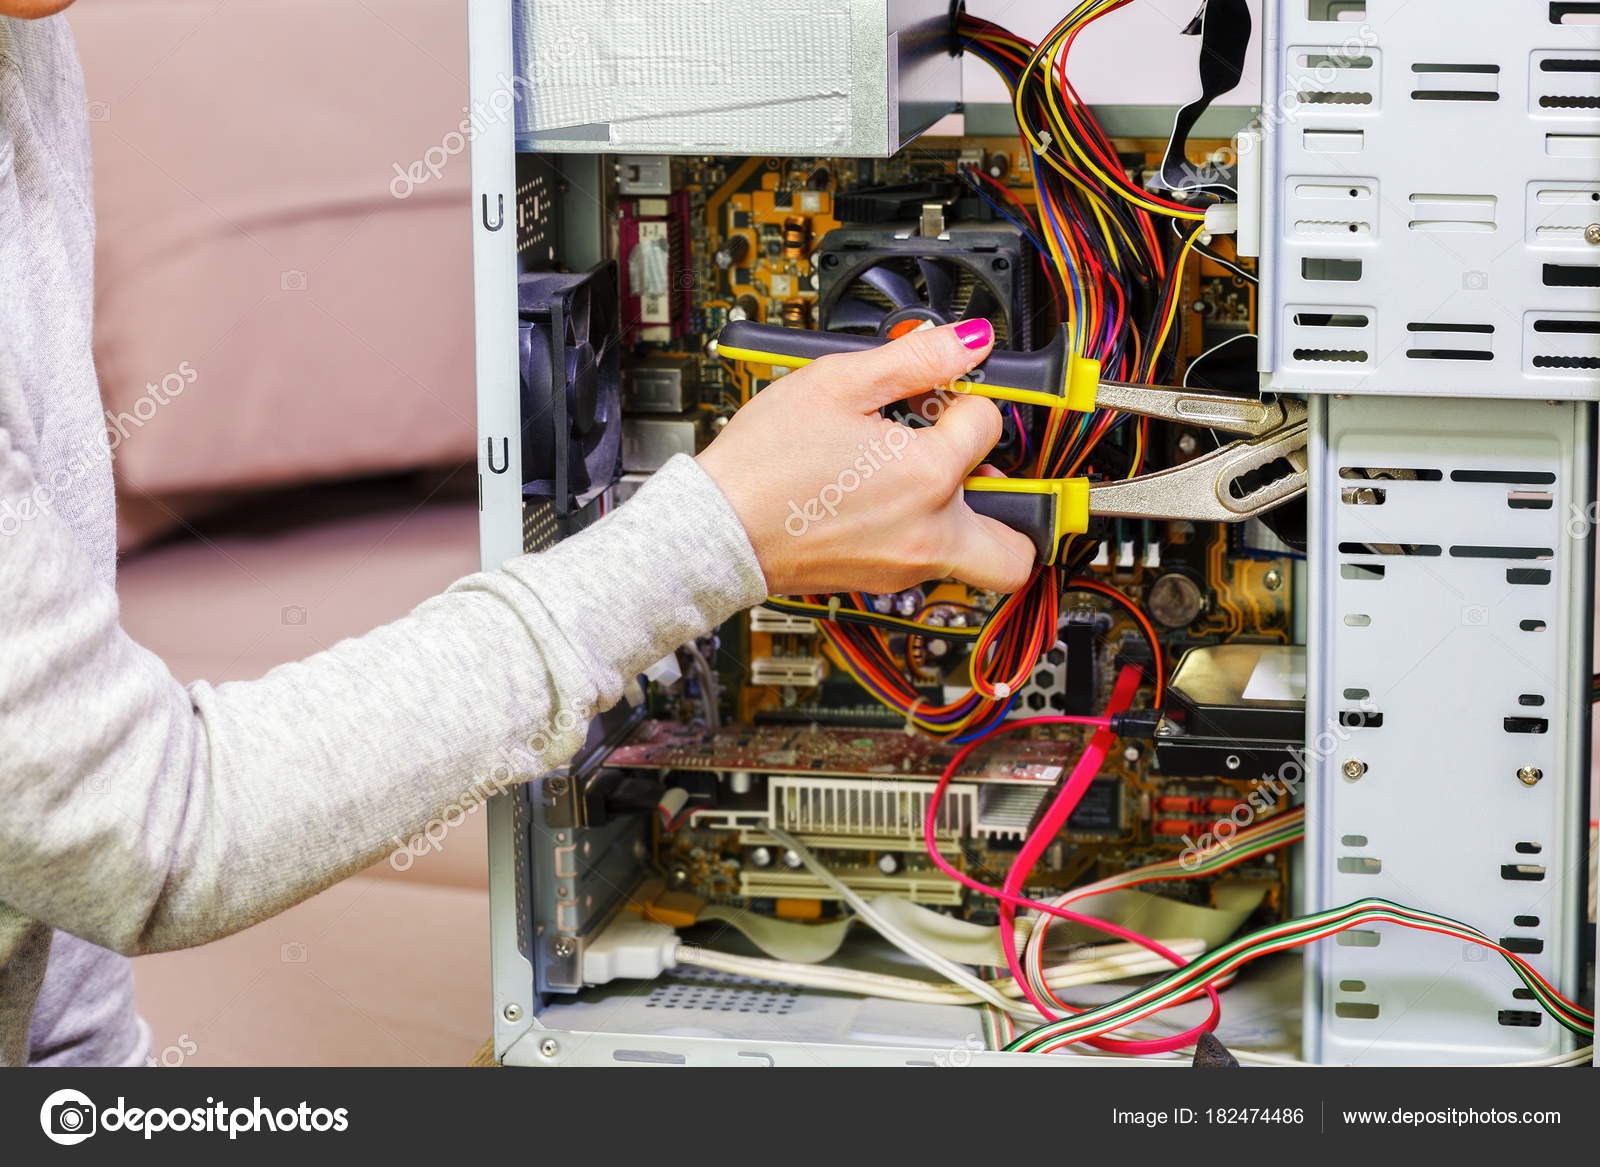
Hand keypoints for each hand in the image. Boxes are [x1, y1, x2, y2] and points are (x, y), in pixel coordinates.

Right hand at [696, 319, 1035, 594]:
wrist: (715, 529)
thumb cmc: (765, 463)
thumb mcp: (836, 383)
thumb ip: (915, 359)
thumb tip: (968, 341)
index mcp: (928, 478)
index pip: (989, 426)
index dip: (965, 400)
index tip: (940, 397)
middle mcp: (929, 534)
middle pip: (1018, 548)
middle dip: (1017, 510)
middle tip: (983, 472)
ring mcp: (906, 569)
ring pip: (974, 559)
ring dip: (964, 517)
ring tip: (914, 478)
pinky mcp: (878, 584)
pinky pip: (926, 564)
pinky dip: (919, 533)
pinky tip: (876, 499)